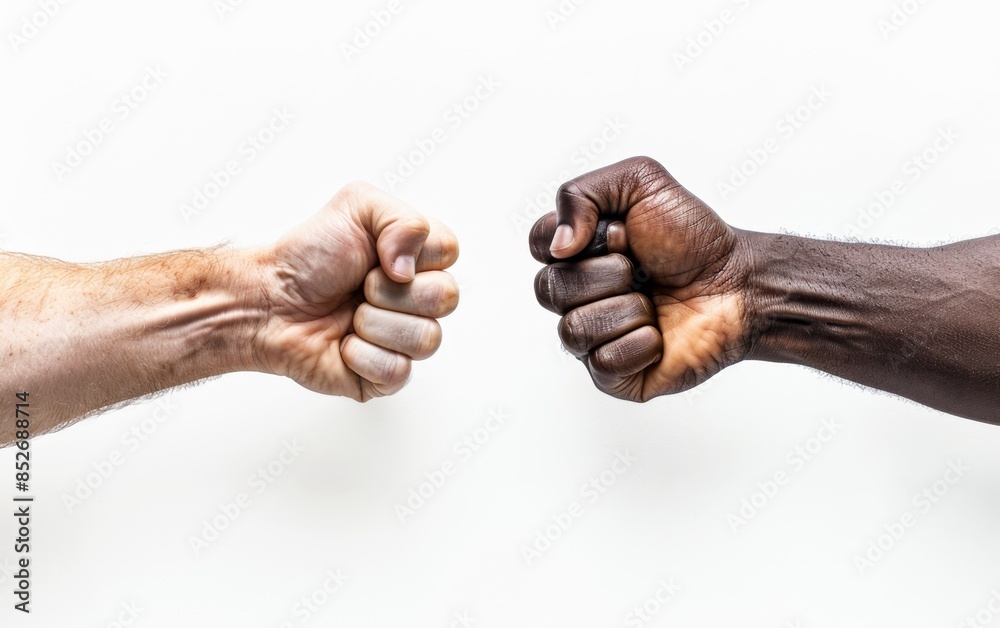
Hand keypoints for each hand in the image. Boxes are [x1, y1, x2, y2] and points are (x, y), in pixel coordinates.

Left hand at [253, 182, 458, 400]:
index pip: (450, 252)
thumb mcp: (356, 205)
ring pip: (426, 339)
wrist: (267, 301)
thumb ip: (403, 219)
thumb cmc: (308, 257)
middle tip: (359, 286)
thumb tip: (411, 268)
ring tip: (349, 317)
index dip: (414, 253)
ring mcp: (404, 340)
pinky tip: (343, 344)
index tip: (377, 255)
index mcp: (417, 258)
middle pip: (445, 298)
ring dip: (375, 323)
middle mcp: (417, 300)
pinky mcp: (386, 376)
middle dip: (390, 290)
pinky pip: (397, 371)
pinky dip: (361, 355)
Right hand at [530, 156, 749, 401]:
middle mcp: (577, 297)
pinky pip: (602, 363)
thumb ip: (581, 193)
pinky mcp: (613, 375)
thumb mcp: (641, 182)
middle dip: (607, 275)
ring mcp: (592, 338)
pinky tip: (660, 334)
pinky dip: (640, 344)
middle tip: (642, 270)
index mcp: (576, 253)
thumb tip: (557, 247)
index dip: (579, 239)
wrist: (739, 284)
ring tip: (654, 304)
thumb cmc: (693, 239)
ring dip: (626, 310)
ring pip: (572, 331)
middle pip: (549, 290)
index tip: (621, 234)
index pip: (538, 245)